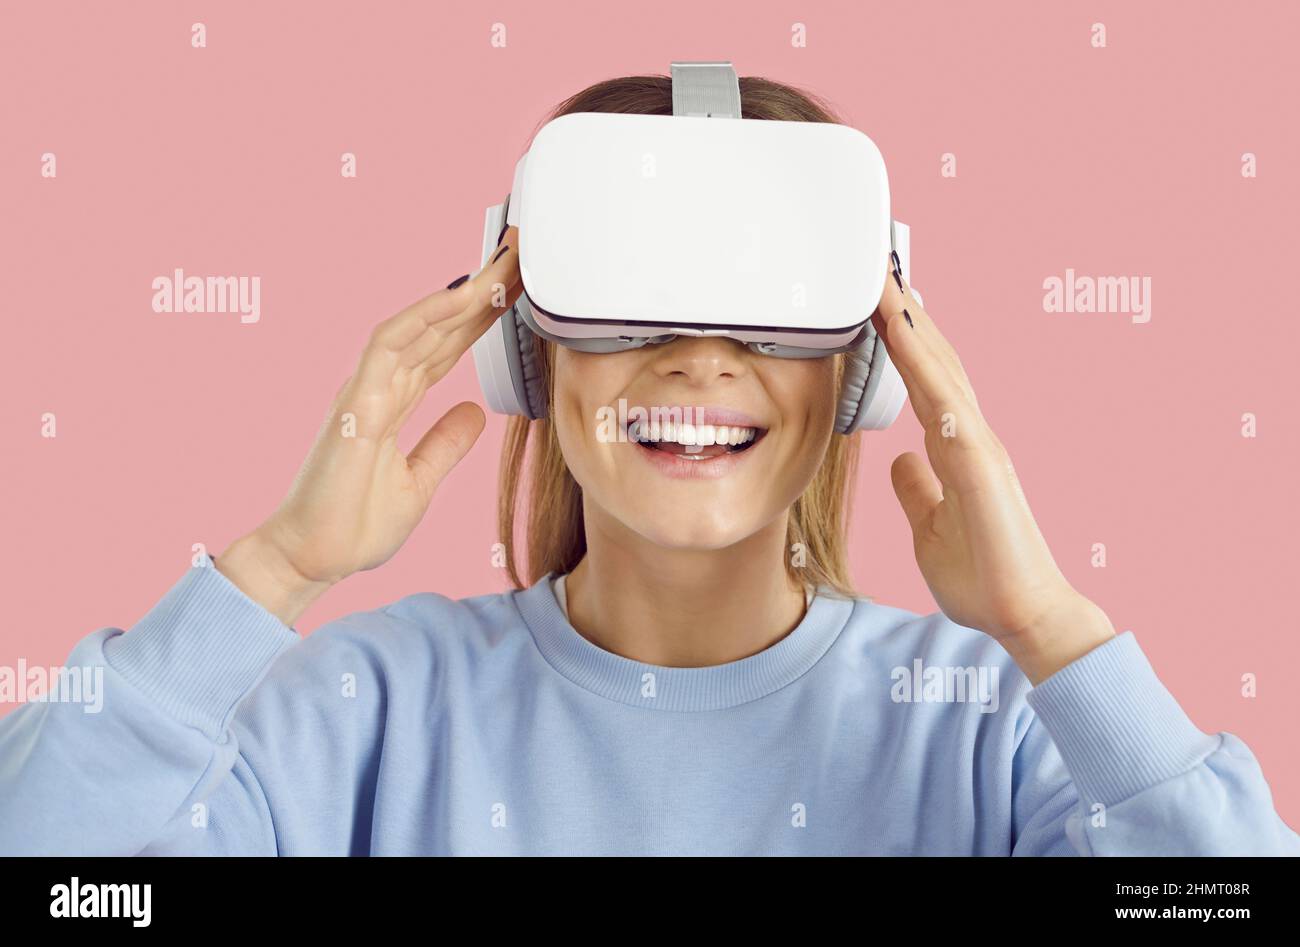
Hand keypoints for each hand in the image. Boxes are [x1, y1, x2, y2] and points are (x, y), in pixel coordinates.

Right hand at [217, 230, 522, 624]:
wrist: (312, 559)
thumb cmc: (353, 525)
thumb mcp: (419, 483)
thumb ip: (444, 444)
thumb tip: (475, 412)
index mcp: (394, 404)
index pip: (445, 349)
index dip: (480, 318)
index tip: (516, 292)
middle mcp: (380, 388)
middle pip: (438, 327)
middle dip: (480, 292)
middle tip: (519, 256)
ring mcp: (365, 390)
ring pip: (418, 325)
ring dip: (460, 293)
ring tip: (500, 264)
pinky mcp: (354, 401)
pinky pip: (389, 345)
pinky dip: (424, 316)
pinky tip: (458, 295)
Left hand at [870, 253, 1113, 682]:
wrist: (1023, 616)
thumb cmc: (984, 576)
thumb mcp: (930, 527)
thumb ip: (919, 490)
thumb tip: (903, 461)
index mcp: (958, 448)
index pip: (923, 380)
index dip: (900, 340)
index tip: (876, 302)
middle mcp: (971, 436)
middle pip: (933, 360)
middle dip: (904, 313)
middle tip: (877, 266)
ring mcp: (980, 446)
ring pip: (940, 368)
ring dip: (911, 322)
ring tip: (883, 279)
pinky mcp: (981, 465)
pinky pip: (945, 402)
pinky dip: (922, 363)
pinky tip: (901, 332)